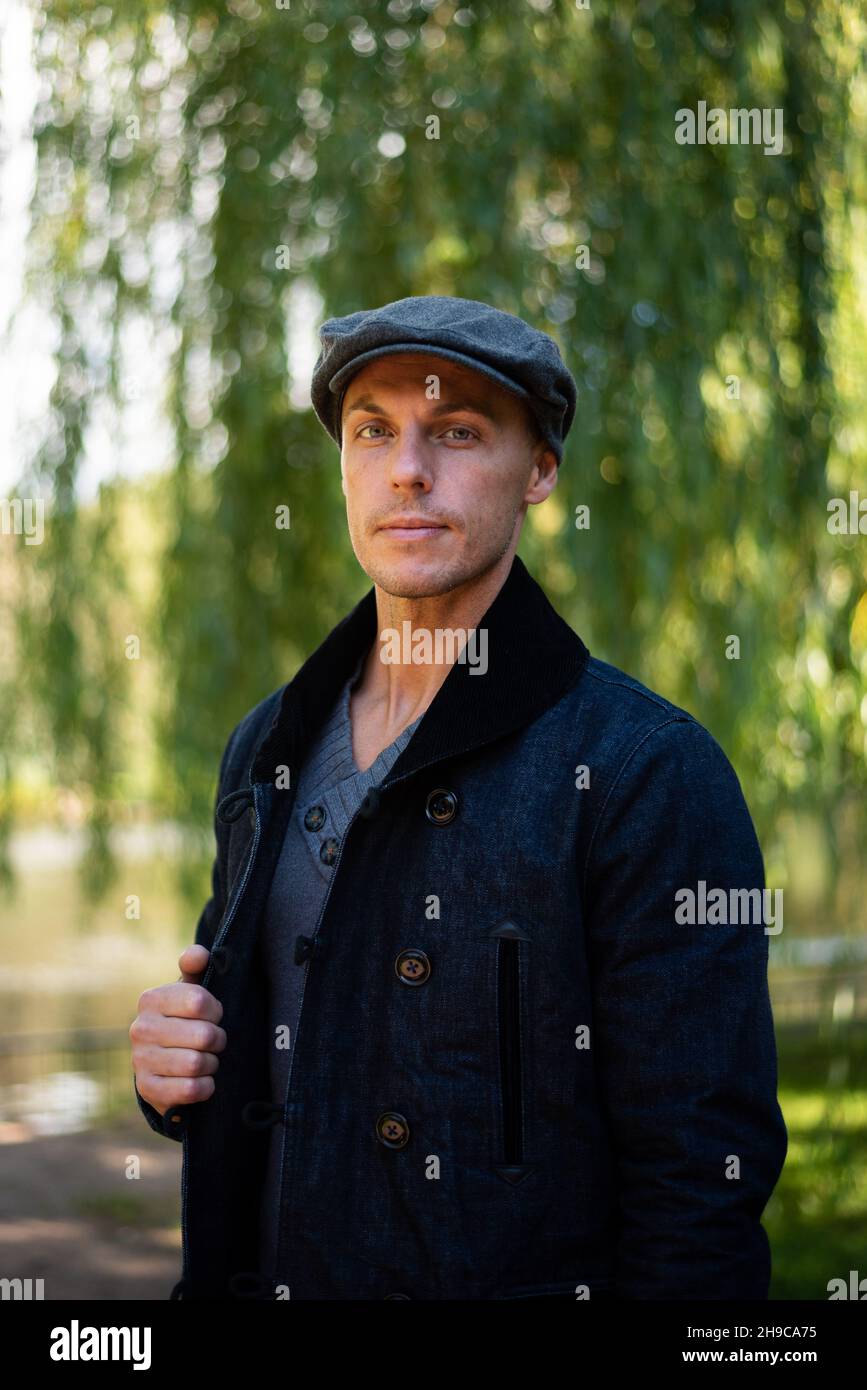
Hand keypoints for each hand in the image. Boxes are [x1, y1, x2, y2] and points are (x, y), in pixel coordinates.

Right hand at [130, 945, 226, 1115]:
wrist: (164, 1065)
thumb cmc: (185, 1020)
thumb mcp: (190, 991)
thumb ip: (195, 967)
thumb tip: (198, 955)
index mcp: (151, 999)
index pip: (200, 1001)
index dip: (216, 1011)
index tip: (214, 1015)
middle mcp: (140, 1028)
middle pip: (203, 1035)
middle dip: (218, 1040)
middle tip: (214, 1041)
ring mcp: (140, 1060)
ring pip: (196, 1063)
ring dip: (211, 1063)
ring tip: (207, 1059)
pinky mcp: (147, 1090)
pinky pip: (190, 1089)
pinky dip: (205, 1087)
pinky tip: (201, 1080)